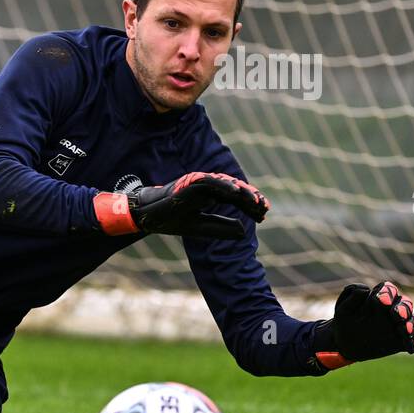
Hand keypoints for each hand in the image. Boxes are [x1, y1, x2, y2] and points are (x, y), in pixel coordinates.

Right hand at [93, 172, 269, 238]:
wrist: (149, 217)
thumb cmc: (172, 220)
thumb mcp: (201, 227)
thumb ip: (221, 227)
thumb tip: (244, 230)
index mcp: (210, 196)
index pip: (235, 199)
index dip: (250, 206)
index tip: (263, 216)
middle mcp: (207, 187)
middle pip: (234, 190)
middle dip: (250, 199)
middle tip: (264, 209)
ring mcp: (199, 183)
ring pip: (226, 184)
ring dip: (242, 192)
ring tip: (255, 202)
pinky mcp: (190, 183)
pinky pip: (211, 182)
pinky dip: (224, 186)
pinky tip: (236, 193)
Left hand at [310, 280, 413, 370]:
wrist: (345, 344)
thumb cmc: (345, 322)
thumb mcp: (343, 309)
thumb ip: (352, 296)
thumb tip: (366, 290)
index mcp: (380, 299)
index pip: (389, 290)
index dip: (387, 292)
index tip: (380, 300)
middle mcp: (394, 310)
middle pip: (406, 304)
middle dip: (403, 308)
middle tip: (397, 315)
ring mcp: (400, 326)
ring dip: (411, 325)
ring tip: (404, 331)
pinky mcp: (404, 342)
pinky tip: (410, 346)